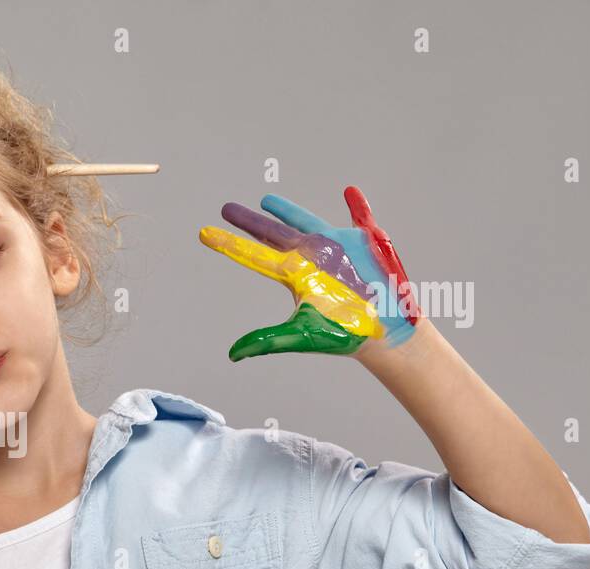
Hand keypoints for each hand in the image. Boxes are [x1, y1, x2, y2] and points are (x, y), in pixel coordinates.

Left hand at [200, 186, 419, 360]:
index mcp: (294, 274)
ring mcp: (337, 247)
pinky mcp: (366, 242)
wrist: (386, 332)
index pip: (253, 255)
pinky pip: (361, 218)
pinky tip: (350, 192)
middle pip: (272, 233)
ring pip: (305, 221)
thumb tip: (232, 355)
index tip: (204, 233)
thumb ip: (267, 341)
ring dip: (287, 210)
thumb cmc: (345, 334)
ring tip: (266, 199)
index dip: (229, 244)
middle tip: (226, 208)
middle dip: (249, 221)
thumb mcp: (302, 335)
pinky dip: (358, 206)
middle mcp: (310, 257)